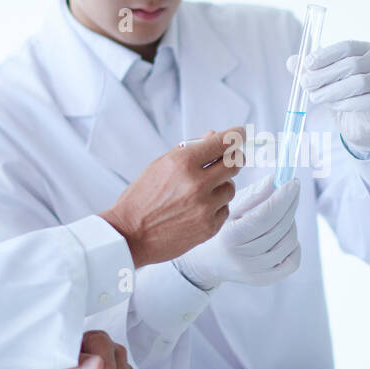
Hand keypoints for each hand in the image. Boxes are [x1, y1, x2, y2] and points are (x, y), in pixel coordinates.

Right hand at [99, 127, 245, 267]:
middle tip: (228, 160)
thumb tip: (213, 136)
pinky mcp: (209, 227)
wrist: (130, 235)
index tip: (240, 133)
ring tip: (202, 190)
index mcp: (183, 163)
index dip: (235, 135)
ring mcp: (205, 207)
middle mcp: (197, 184)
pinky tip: (198, 208)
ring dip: (221, 185)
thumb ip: (189, 150)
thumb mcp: (159, 166)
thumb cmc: (141, 198)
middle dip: (233, 159)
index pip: (221, 142)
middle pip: (235, 163)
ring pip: (230, 188)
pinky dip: (216, 206)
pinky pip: (225, 209)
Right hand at [175, 175, 300, 290]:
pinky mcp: (264, 280)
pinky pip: (292, 263)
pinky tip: (284, 234)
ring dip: (290, 223)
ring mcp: (255, 272)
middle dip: (290, 204)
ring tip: (281, 213)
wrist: (207, 262)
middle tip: (292, 189)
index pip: (265, 216)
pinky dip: (294, 246)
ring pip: (289, 243)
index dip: (283, 198)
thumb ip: (252, 195)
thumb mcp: (229, 209)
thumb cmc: (220, 229)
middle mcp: (242, 258)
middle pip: (279, 228)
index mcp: (229, 237)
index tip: (293, 182)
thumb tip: (275, 181)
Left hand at [287, 40, 369, 153]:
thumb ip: (310, 69)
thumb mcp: (326, 79)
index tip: (307, 64)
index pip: (347, 46)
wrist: (362, 121)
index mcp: (368, 49)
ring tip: (316, 97)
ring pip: (359, 83)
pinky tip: (333, 106)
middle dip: (325, 75)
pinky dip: (346, 103)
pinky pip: (366, 101)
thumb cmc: (345, 93)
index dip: (326, 54)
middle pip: (352, 65)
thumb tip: (291, 62)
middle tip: (305, 84)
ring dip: (333, 91)